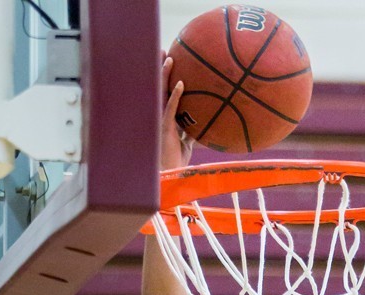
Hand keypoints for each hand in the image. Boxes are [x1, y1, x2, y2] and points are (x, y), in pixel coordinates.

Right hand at [161, 55, 193, 170]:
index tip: (169, 62)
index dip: (165, 78)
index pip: (165, 92)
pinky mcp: (166, 127)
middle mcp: (161, 115)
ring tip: (169, 58)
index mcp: (166, 116)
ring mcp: (162, 120)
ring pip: (161, 92)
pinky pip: (171, 108)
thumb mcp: (187, 143)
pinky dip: (175, 95)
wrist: (170, 174)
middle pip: (160, 87)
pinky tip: (181, 84)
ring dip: (164, 75)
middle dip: (160, 70)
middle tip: (164, 52)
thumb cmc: (177, 160)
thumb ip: (192, 132)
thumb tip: (205, 127)